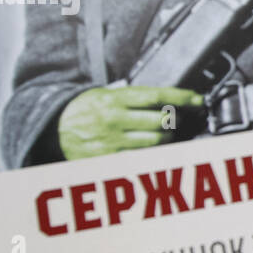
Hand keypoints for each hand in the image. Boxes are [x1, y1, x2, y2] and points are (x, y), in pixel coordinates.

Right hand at [58, 85, 203, 159]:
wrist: (55, 127)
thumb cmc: (86, 109)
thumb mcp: (107, 94)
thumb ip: (136, 98)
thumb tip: (170, 102)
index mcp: (115, 99)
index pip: (157, 96)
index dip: (182, 98)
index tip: (197, 100)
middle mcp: (115, 119)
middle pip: (162, 120)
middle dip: (174, 120)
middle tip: (173, 119)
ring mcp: (113, 140)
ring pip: (156, 141)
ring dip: (165, 138)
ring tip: (160, 133)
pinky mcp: (110, 158)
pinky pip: (142, 157)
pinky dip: (151, 153)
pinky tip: (149, 147)